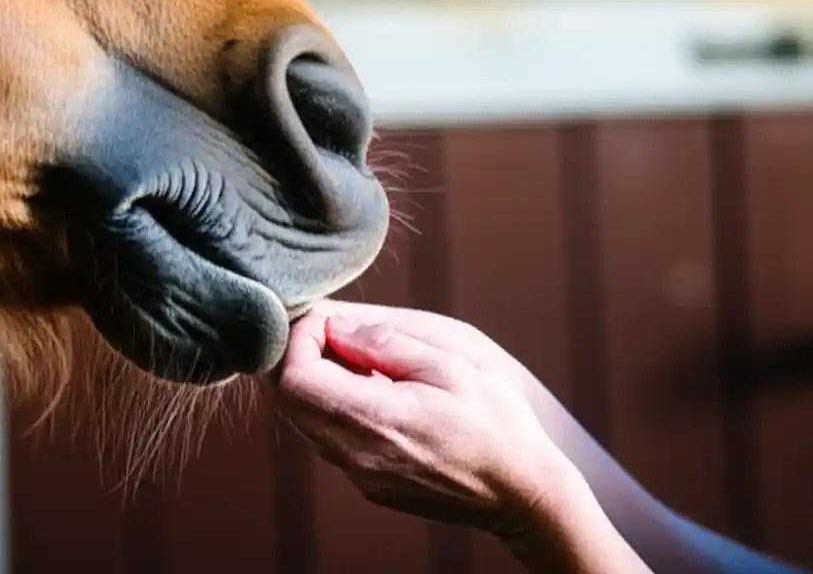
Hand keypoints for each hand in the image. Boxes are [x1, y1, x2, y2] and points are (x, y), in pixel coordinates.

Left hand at [272, 303, 582, 539]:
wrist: (522, 492)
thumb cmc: (496, 425)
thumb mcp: (451, 366)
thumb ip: (387, 342)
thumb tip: (337, 326)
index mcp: (377, 421)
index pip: (295, 380)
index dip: (299, 340)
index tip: (329, 320)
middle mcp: (357, 455)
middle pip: (290, 401)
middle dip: (301, 357)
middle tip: (337, 332)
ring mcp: (360, 475)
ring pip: (305, 420)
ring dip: (317, 382)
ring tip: (359, 358)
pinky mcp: (369, 484)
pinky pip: (329, 439)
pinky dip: (335, 406)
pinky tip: (373, 390)